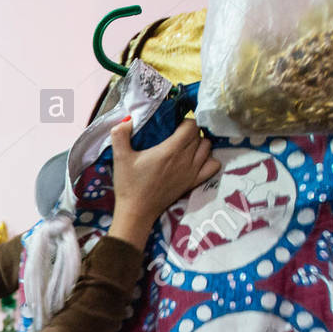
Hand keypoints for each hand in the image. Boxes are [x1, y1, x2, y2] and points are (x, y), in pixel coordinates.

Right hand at [108, 117, 218, 248]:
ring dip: (199, 143)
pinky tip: (197, 159)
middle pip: (199, 135)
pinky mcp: (193, 183)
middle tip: (176, 134)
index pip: (191, 126)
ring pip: (208, 147)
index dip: (184, 121)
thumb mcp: (119, 157)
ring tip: (186, 145)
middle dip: (190, 131)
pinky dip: (209, 159)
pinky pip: (213, 166)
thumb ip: (120, 134)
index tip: (173, 124)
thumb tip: (128, 120)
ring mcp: (192, 172)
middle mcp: (185, 159)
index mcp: (170, 150)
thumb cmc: (129, 184)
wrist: (137, 211)